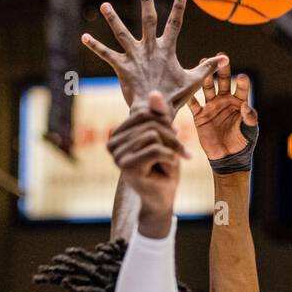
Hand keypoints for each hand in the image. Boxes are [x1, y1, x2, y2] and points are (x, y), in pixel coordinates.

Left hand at [82, 0, 225, 113]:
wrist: (155, 112)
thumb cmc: (174, 97)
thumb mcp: (193, 81)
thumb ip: (207, 68)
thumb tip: (224, 59)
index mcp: (166, 50)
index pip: (174, 24)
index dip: (178, 8)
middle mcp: (149, 49)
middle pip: (147, 19)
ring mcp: (134, 57)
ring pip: (121, 33)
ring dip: (113, 18)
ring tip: (105, 5)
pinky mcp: (121, 67)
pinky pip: (106, 55)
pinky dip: (95, 46)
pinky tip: (84, 36)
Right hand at [106, 91, 186, 225]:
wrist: (162, 198)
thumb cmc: (163, 168)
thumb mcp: (164, 137)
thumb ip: (158, 116)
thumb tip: (154, 93)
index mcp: (118, 134)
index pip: (143, 113)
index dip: (164, 122)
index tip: (176, 136)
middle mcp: (112, 143)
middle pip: (149, 123)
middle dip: (171, 137)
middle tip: (179, 152)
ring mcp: (118, 155)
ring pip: (153, 135)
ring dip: (170, 149)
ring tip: (170, 162)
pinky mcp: (127, 167)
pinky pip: (155, 149)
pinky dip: (170, 157)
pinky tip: (170, 167)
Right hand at [188, 59, 256, 163]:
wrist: (227, 159)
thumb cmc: (243, 144)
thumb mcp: (250, 131)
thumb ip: (250, 118)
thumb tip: (246, 106)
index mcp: (239, 103)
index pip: (241, 89)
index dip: (242, 83)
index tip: (242, 77)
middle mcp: (224, 101)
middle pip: (222, 81)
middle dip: (221, 69)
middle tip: (220, 56)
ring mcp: (211, 107)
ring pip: (207, 88)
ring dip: (204, 77)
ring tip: (202, 62)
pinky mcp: (200, 117)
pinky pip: (193, 105)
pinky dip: (189, 97)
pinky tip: (185, 88)